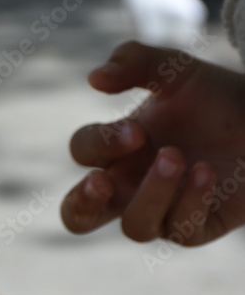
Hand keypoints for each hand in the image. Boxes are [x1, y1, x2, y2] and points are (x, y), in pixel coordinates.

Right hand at [61, 41, 244, 244]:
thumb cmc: (215, 96)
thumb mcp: (176, 69)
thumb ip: (134, 62)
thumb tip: (94, 78)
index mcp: (119, 148)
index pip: (83, 153)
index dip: (99, 145)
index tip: (136, 131)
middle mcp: (133, 183)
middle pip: (79, 216)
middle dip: (81, 203)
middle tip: (102, 182)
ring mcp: (165, 209)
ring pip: (135, 227)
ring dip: (152, 193)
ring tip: (177, 157)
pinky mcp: (199, 226)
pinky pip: (181, 233)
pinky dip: (190, 202)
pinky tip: (206, 173)